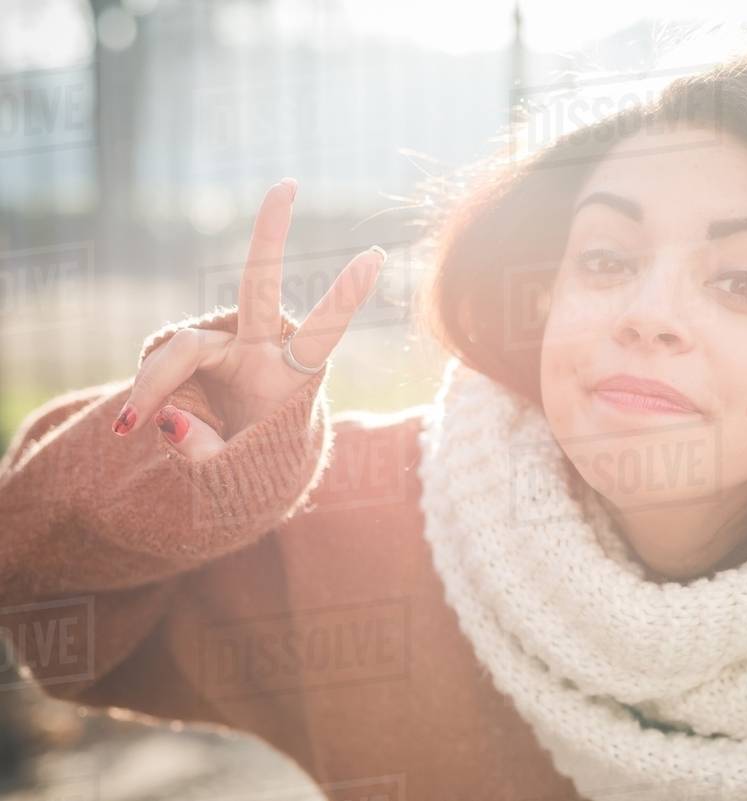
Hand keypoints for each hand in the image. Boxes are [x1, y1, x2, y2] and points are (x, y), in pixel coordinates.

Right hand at [111, 178, 384, 458]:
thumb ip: (201, 451)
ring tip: (125, 428)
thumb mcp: (227, 471)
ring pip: (184, 349)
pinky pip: (162, 364)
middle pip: (260, 287)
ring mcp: (224, 345)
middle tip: (286, 184)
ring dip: (155, 385)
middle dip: (269, 235)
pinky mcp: (191, 348)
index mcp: (291, 376)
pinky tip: (127, 425)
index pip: (322, 331)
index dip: (344, 296)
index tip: (376, 254)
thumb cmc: (245, 458)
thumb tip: (167, 420)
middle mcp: (260, 350)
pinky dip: (144, 392)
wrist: (230, 460)